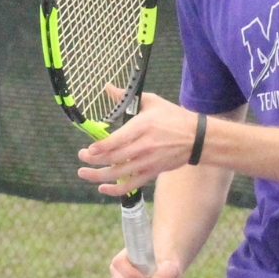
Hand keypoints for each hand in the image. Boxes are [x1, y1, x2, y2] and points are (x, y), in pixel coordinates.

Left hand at [77, 85, 204, 197]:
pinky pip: (130, 185)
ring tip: (83, 173)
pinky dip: (115, 190)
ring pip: (118, 174)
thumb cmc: (173, 118)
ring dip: (97, 176)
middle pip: (113, 159)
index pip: (116, 141)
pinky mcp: (151, 173)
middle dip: (93, 160)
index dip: (99, 148)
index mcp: (142, 127)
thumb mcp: (152, 102)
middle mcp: (143, 147)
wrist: (197, 139)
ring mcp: (147, 162)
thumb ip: (127, 97)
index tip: (88, 149)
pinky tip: (102, 187)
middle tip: (81, 156)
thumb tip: (108, 88)